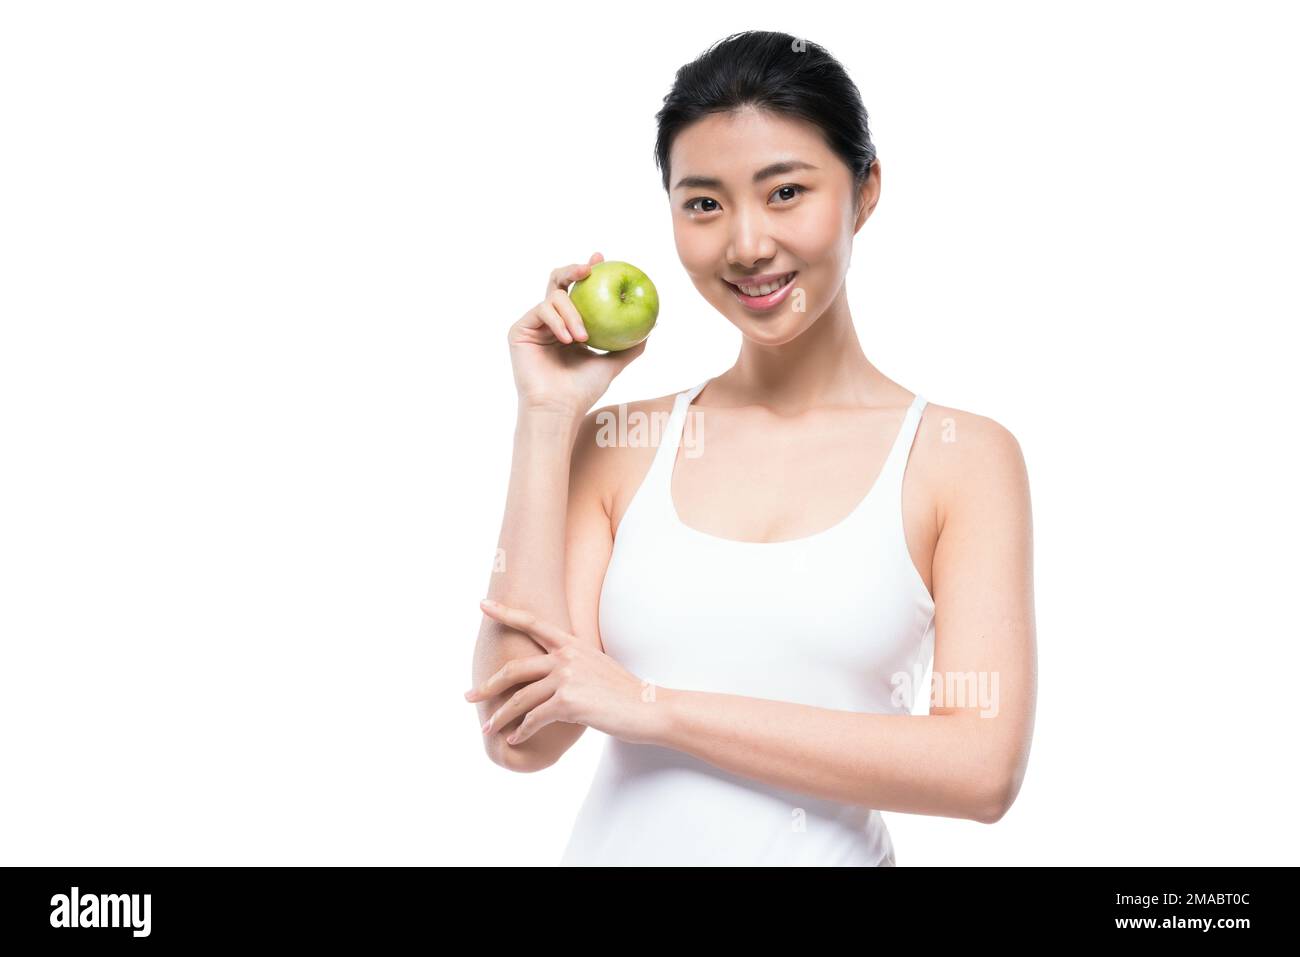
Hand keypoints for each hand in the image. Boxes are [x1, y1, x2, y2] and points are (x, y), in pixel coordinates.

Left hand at [466, 598, 667, 745]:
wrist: (648, 708)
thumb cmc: (625, 693)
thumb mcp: (597, 668)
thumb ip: (573, 667)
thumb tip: (551, 680)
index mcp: (572, 645)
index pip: (533, 623)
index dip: (506, 613)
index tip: (483, 605)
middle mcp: (566, 657)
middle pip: (515, 669)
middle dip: (488, 685)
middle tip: (469, 696)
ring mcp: (566, 677)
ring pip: (520, 699)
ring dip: (501, 717)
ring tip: (488, 729)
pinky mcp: (568, 702)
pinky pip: (534, 718)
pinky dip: (521, 731)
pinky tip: (514, 739)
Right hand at [507, 252, 647, 417]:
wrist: (559, 408)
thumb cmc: (584, 390)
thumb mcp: (613, 363)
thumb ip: (631, 344)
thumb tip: (655, 324)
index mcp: (569, 324)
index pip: (578, 291)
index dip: (587, 271)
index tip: (603, 260)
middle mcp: (549, 321)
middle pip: (558, 281)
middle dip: (574, 269)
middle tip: (591, 268)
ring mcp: (534, 325)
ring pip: (554, 297)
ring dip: (573, 313)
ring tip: (583, 338)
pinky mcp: (519, 330)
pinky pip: (541, 310)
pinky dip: (558, 321)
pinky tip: (568, 338)